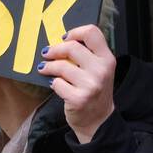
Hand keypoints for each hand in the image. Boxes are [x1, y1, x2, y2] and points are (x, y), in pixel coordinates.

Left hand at [37, 24, 115, 144]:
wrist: (98, 121)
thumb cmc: (94, 91)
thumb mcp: (98, 70)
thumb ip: (87, 54)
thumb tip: (61, 40)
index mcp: (107, 59)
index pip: (92, 32)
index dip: (75, 32)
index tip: (64, 38)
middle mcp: (101, 70)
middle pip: (71, 47)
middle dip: (54, 49)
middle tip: (47, 53)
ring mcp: (91, 85)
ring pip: (60, 65)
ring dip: (49, 67)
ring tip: (46, 69)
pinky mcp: (79, 98)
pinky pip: (56, 83)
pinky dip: (53, 83)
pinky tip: (56, 85)